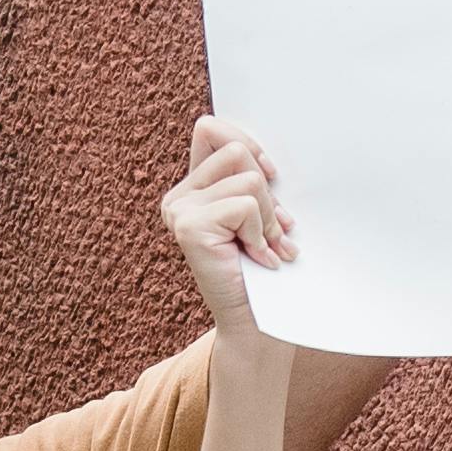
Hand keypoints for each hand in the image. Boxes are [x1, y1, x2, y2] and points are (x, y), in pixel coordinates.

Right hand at [163, 114, 299, 330]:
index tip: (270, 174)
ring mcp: (179, 210)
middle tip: (273, 228)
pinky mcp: (189, 226)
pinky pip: (244, 206)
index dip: (247, 143)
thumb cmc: (264, 268)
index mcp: (192, 187)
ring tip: (265, 247)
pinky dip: (261, 233)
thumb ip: (253, 178)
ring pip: (248, 179)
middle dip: (267, 190)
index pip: (211, 128)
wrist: (258, 322)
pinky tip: (257, 258)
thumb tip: (266, 154)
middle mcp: (178, 197)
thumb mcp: (261, 212)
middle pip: (236, 150)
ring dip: (268, 217)